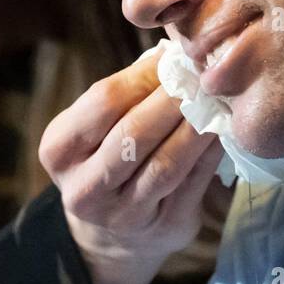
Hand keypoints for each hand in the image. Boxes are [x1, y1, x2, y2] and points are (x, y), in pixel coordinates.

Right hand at [38, 44, 225, 283]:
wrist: (112, 235)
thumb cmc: (108, 157)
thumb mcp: (95, 128)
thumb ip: (126, 93)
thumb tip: (173, 48)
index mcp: (59, 150)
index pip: (103, 102)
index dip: (142, 76)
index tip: (172, 56)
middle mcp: (84, 187)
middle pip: (133, 134)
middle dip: (172, 99)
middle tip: (202, 72)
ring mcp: (122, 214)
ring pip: (166, 163)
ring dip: (196, 125)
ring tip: (216, 98)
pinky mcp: (162, 229)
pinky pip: (192, 184)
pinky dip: (210, 153)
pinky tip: (224, 129)